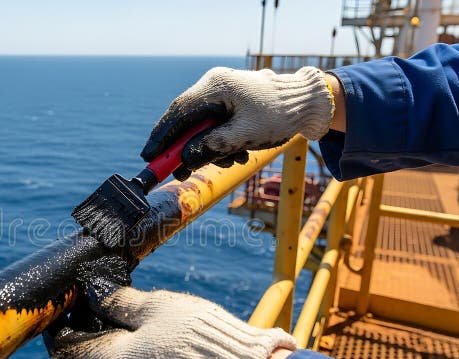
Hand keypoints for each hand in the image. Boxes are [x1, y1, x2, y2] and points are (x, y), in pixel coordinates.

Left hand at [45, 281, 296, 358]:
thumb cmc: (196, 339)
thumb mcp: (156, 307)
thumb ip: (120, 302)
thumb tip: (98, 294)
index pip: (67, 351)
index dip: (67, 327)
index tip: (74, 307)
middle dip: (101, 337)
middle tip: (114, 309)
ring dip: (127, 353)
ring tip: (148, 325)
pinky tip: (167, 349)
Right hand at [141, 66, 335, 179]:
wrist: (308, 104)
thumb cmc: (279, 115)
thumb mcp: (244, 135)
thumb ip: (211, 147)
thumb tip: (185, 159)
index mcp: (216, 86)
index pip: (178, 112)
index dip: (161, 137)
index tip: (150, 157)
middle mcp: (214, 85)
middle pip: (186, 121)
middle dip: (185, 149)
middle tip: (180, 173)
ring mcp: (222, 93)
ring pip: (200, 126)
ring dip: (209, 149)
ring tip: (232, 161)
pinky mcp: (230, 103)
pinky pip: (214, 125)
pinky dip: (220, 143)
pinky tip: (237, 153)